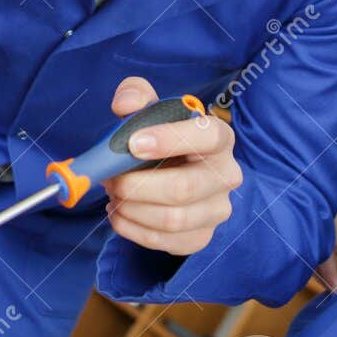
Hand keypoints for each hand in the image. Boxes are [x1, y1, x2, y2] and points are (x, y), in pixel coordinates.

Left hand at [100, 77, 242, 255]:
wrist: (171, 170)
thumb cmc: (161, 137)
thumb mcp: (150, 108)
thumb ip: (136, 95)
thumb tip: (124, 105)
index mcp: (220, 138)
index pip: (208, 136)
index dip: (169, 140)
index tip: (132, 144)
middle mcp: (227, 175)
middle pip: (183, 189)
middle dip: (136, 186)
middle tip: (109, 178)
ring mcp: (216, 210)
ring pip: (171, 220)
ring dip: (131, 209)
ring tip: (113, 194)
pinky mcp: (201, 237)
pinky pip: (163, 241)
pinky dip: (131, 229)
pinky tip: (120, 213)